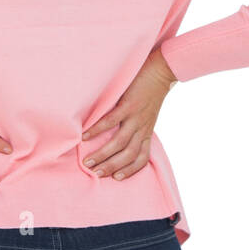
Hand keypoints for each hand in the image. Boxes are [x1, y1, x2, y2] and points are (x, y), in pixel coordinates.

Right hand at [80, 48, 177, 180]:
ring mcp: (135, 117)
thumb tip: (119, 134)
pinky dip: (98, 130)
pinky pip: (111, 121)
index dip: (130, 170)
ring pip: (120, 142)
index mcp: (146, 131)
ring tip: (88, 161)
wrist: (162, 71)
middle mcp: (142, 127)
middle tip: (96, 173)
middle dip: (111, 166)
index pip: (141, 158)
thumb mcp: (146, 113)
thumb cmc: (150, 92)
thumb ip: (136, 125)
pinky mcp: (129, 104)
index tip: (116, 178)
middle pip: (128, 155)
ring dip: (103, 154)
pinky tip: (86, 136)